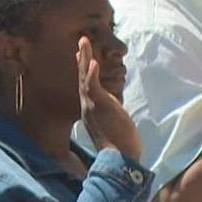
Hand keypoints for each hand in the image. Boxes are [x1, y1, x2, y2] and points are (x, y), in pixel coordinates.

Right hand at [78, 36, 140, 160]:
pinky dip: (92, 74)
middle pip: (83, 78)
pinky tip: (94, 61)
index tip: (83, 57)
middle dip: (82, 58)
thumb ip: (113, 119)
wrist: (119, 161)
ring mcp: (92, 107)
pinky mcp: (100, 107)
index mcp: (91, 112)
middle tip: (82, 40)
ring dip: (85, 59)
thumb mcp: (114, 129)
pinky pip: (93, 87)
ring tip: (83, 42)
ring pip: (85, 78)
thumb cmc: (120, 149)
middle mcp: (88, 108)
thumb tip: (117, 116)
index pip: (86, 87)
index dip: (85, 71)